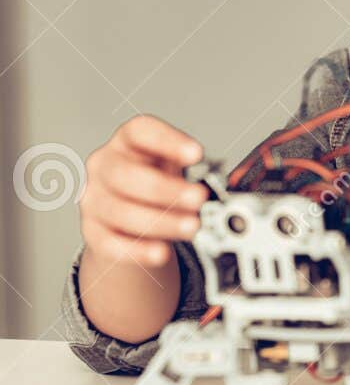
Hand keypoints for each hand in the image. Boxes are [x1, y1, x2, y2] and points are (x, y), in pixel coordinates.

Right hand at [80, 115, 206, 267]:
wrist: (132, 217)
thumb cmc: (158, 182)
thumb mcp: (175, 167)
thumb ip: (192, 171)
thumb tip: (221, 188)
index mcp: (127, 142)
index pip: (140, 131)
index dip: (167, 141)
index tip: (196, 154)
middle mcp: (105, 167)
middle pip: (126, 175)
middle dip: (166, 189)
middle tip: (199, 198)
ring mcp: (94, 200)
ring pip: (121, 212)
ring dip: (161, 222)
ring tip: (192, 227)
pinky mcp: (93, 232)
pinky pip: (111, 243)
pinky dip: (138, 250)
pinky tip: (161, 252)